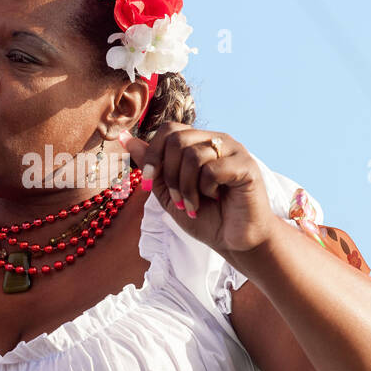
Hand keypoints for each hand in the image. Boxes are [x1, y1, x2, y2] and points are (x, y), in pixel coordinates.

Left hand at [118, 123, 278, 256]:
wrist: (234, 241)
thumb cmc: (205, 217)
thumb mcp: (168, 193)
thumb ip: (151, 167)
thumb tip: (124, 138)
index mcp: (199, 142)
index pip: (168, 129)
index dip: (152, 154)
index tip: (147, 183)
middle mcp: (216, 140)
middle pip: (176, 139)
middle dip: (168, 174)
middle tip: (177, 200)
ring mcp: (234, 150)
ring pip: (193, 155)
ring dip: (185, 187)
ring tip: (193, 204)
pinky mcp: (246, 166)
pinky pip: (212, 168)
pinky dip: (205, 189)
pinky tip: (215, 198)